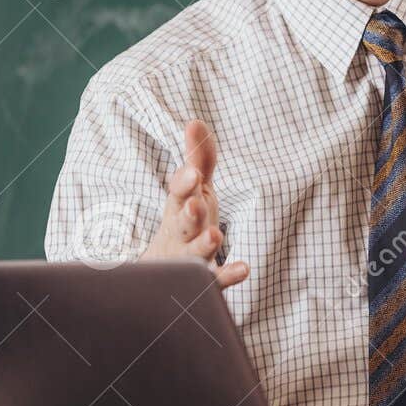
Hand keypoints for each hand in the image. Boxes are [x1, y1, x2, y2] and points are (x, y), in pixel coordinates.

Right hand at [142, 119, 248, 289]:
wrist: (161, 277)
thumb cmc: (184, 225)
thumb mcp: (193, 191)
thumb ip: (198, 159)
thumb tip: (195, 121)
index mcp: (178, 209)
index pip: (177, 193)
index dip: (184, 184)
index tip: (192, 173)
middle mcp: (181, 235)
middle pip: (182, 225)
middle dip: (188, 214)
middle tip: (195, 205)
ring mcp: (189, 261)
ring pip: (193, 256)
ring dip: (202, 246)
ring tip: (215, 236)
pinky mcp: (202, 284)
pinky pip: (214, 282)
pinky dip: (226, 276)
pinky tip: (243, 268)